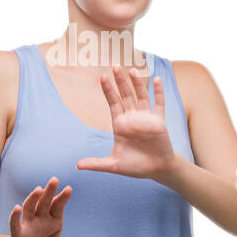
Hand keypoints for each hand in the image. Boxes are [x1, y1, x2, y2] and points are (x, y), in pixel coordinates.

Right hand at [2, 176, 75, 236]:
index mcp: (53, 222)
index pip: (58, 207)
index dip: (63, 198)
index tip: (69, 188)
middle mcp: (40, 219)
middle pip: (45, 203)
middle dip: (50, 192)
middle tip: (55, 179)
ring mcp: (27, 225)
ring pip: (30, 208)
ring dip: (33, 199)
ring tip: (39, 189)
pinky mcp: (16, 233)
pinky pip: (16, 223)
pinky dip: (16, 216)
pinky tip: (17, 208)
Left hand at [76, 65, 176, 179]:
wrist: (157, 170)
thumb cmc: (136, 166)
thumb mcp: (114, 165)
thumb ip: (96, 163)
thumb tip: (77, 166)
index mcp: (120, 124)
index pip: (113, 102)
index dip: (108, 90)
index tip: (102, 77)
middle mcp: (132, 118)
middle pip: (125, 95)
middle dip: (120, 81)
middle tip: (115, 66)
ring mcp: (146, 118)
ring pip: (141, 96)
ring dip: (137, 83)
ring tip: (132, 70)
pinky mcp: (159, 121)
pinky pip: (159, 104)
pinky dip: (159, 92)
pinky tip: (156, 80)